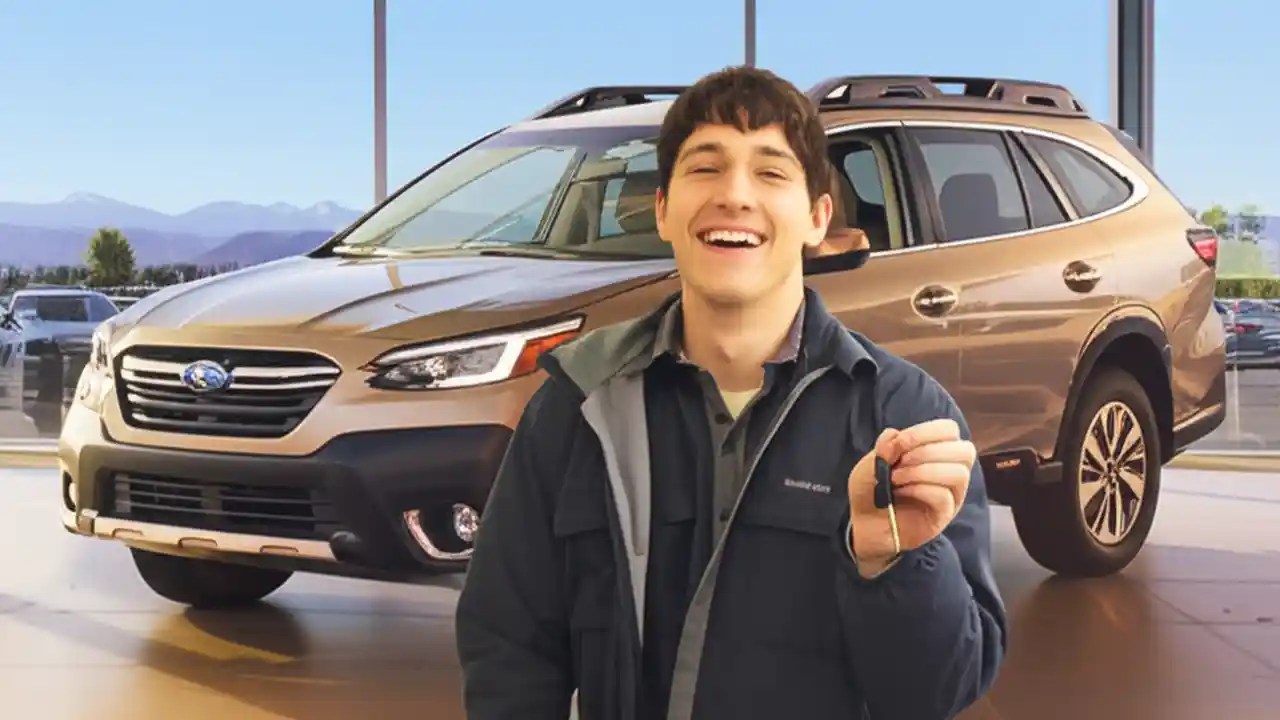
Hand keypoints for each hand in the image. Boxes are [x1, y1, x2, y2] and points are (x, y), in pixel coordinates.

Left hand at [847, 419, 974, 572]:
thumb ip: (888, 445)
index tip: (900, 442)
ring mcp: (950, 495)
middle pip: (965, 451)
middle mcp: (950, 471)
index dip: (927, 431)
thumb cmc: (871, 488)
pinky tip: (900, 491)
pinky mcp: (943, 516)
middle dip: (929, 451)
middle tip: (901, 461)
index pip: (949, 430)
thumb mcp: (873, 460)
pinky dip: (919, 489)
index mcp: (936, 451)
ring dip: (924, 470)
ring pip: (959, 474)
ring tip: (896, 477)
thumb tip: (899, 436)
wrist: (861, 522)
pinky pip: (943, 497)